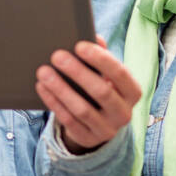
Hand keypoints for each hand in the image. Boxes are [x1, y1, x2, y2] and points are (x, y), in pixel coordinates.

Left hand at [34, 36, 142, 152]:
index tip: (79, 45)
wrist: (98, 125)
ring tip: (43, 71)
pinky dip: (54, 102)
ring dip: (61, 88)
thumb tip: (94, 37)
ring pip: (82, 109)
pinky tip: (42, 87)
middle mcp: (124, 113)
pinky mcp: (88, 139)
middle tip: (56, 55)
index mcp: (133, 92)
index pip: (120, 73)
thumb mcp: (106, 75)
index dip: (100, 59)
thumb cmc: (100, 90)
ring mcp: (107, 129)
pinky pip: (69, 121)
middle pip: (101, 91)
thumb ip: (101, 56)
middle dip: (77, 72)